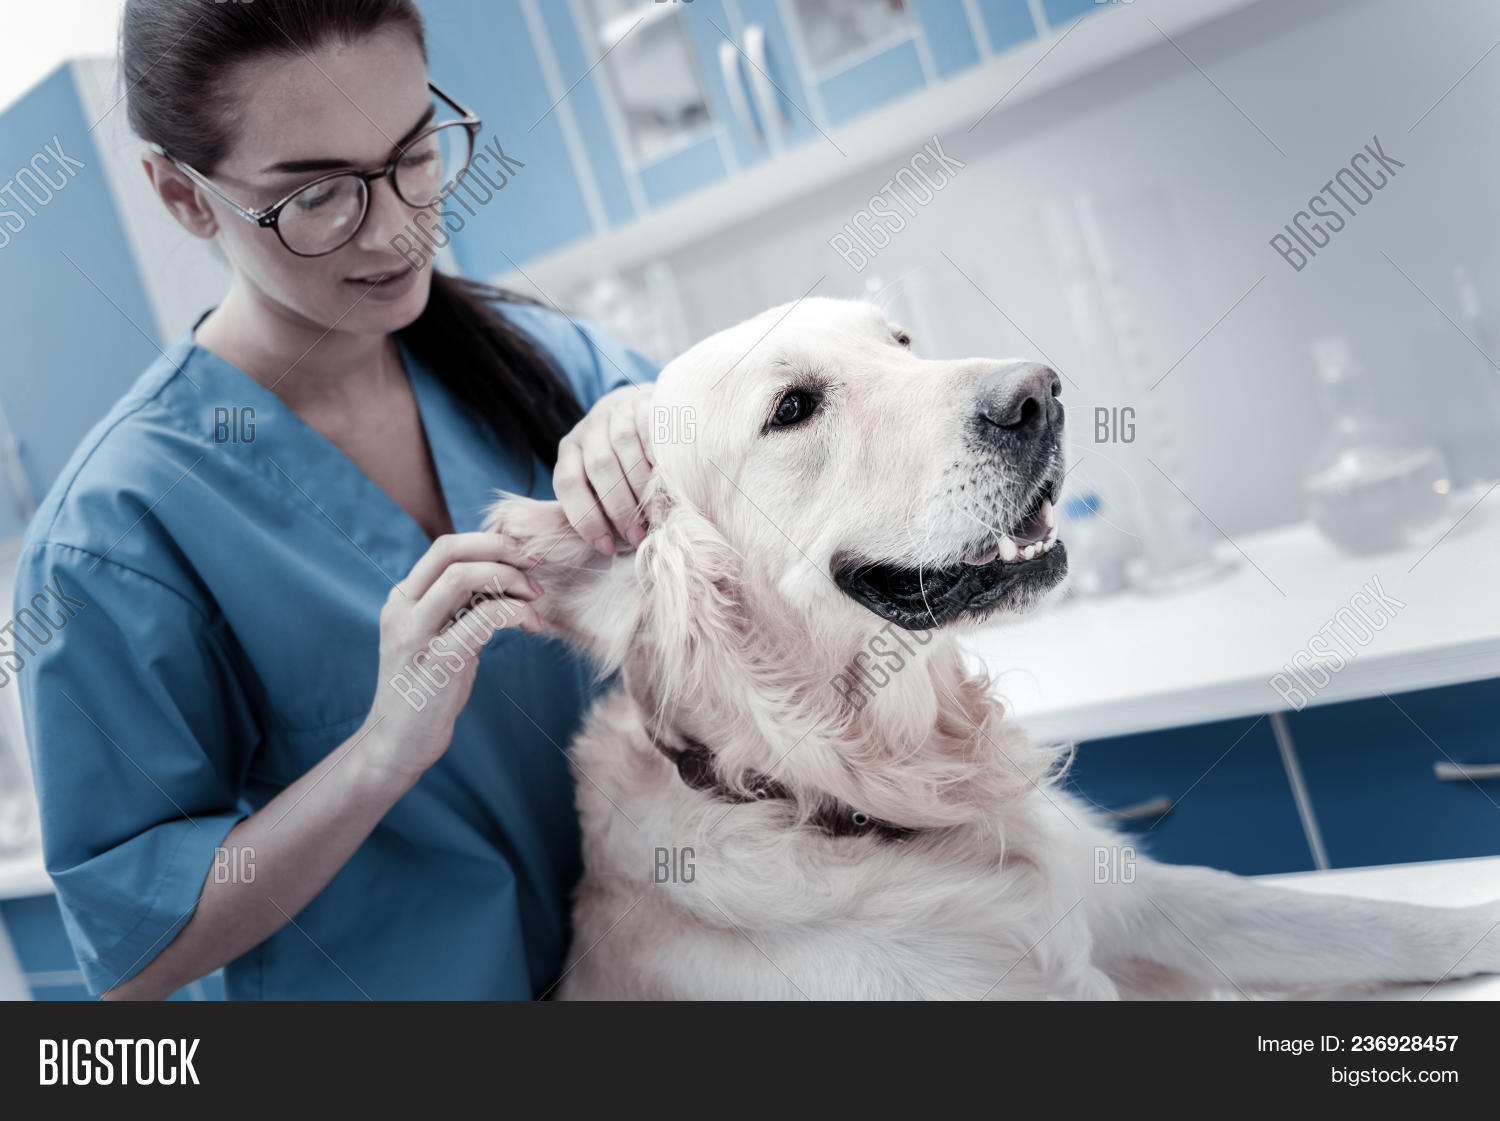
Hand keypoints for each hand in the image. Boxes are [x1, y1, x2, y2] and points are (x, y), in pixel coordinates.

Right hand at [361, 532, 546, 780]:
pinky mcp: (436, 662)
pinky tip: (532, 624)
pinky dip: (516, 612)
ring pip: (464, 578)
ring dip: (512, 580)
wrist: (398, 742)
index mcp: (403, 598)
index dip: (489, 541)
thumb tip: (502, 574)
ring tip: (537, 599)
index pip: (445, 547)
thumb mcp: (438, 636)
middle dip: (502, 550)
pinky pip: (482, 618)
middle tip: (537, 565)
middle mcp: (401, 609)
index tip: (524, 555)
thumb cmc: (428, 688)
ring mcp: (414, 635)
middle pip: (452, 551)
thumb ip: (458, 605)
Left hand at [553, 383, 654, 554]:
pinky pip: (649, 429)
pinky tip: (668, 481)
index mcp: (570, 449)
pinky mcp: (643, 403)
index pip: (568, 483)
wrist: (639, 407)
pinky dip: (657, 457)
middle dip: (618, 508)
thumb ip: (600, 505)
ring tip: (656, 518)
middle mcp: (589, 429)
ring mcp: (616, 412)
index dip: (585, 519)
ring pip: (624, 446)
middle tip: (637, 537)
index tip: (606, 548)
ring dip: (641, 487)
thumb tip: (608, 550)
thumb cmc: (622, 460)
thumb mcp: (601, 479)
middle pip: (598, 467)